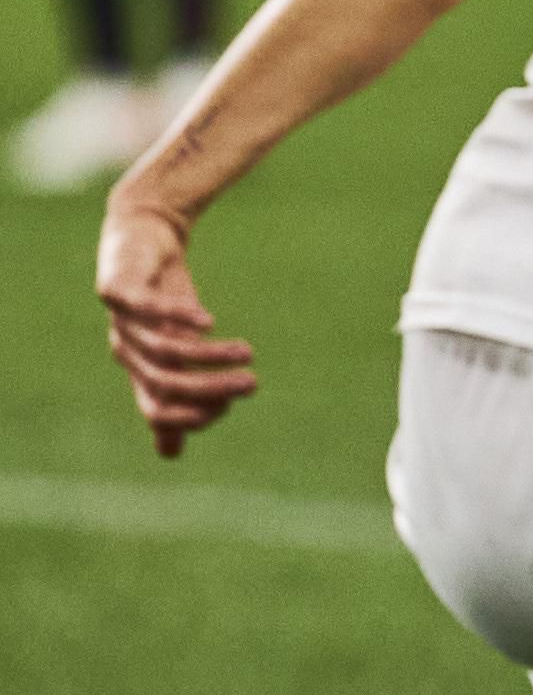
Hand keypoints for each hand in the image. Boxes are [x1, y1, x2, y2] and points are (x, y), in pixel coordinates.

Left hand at [98, 195, 258, 455]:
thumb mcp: (179, 346)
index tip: (232, 405)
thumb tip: (168, 456)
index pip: (156, 411)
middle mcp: (126, 349)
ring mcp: (119, 319)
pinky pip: (144, 307)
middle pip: (164, 382)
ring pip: (163, 347)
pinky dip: (177, 315)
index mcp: (140, 369)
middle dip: (209, 388)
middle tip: (251, 383)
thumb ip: (178, 393)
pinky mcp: (118, 287)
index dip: (192, 416)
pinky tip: (209, 320)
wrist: (144, 237)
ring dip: (208, 355)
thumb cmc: (164, 297)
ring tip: (247, 351)